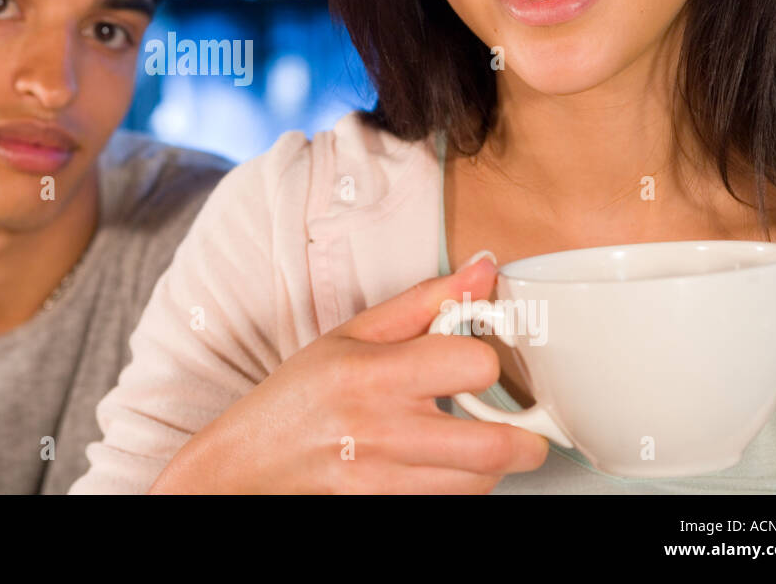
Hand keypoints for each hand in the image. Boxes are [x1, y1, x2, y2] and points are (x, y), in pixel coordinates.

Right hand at [148, 252, 549, 492]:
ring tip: (472, 438)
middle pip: (496, 445)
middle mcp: (381, 430)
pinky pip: (454, 502)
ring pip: (482, 481)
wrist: (250, 462)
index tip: (476, 358)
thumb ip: (425, 301)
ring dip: (492, 461)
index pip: (474, 365)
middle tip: (518, 422)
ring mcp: (385, 479)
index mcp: (373, 373)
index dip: (485, 358)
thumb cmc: (300, 394)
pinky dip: (463, 483)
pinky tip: (443, 462)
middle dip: (525, 436)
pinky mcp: (387, 507)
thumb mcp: (353, 332)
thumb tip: (484, 269)